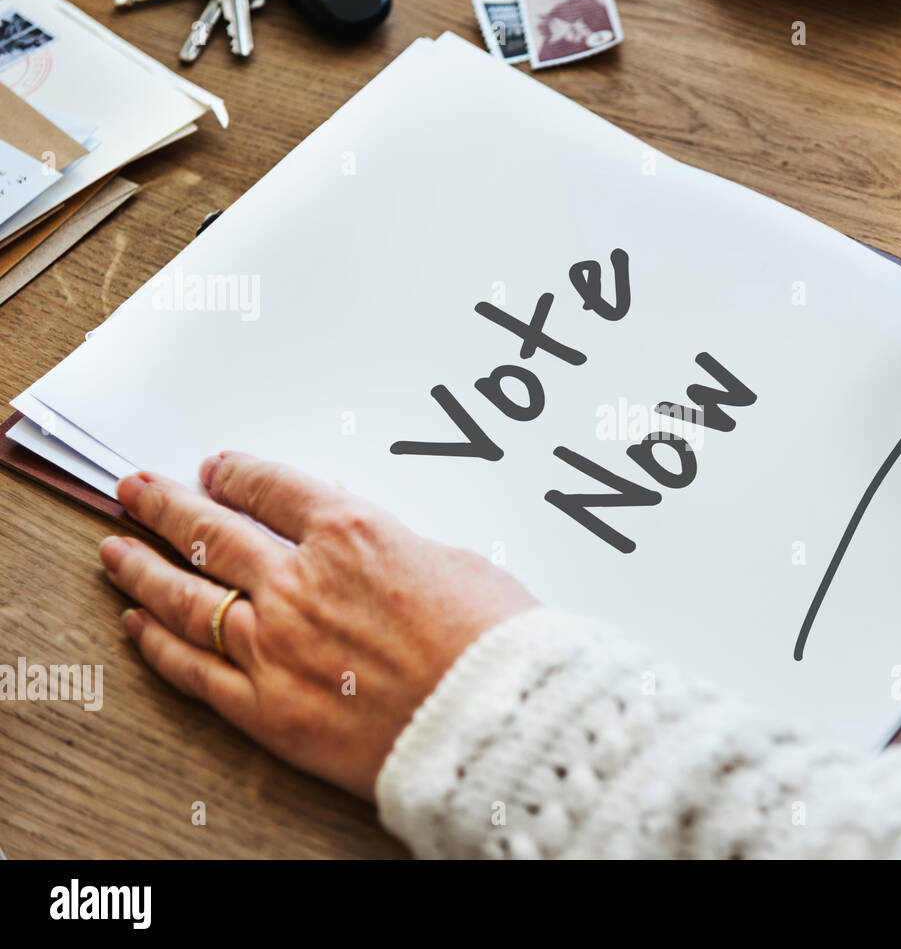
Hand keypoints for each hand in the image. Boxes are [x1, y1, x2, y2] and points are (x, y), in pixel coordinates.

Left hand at [98, 454, 536, 799]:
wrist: (495, 720)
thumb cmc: (492, 644)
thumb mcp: (454, 563)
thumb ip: (395, 550)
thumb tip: (370, 555)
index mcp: (351, 534)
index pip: (272, 488)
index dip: (237, 474)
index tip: (217, 470)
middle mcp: (299, 582)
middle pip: (212, 532)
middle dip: (167, 506)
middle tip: (137, 491)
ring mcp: (275, 645)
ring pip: (187, 596)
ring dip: (144, 567)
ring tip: (116, 551)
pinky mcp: (267, 708)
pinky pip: (195, 669)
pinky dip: (159, 645)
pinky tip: (138, 626)